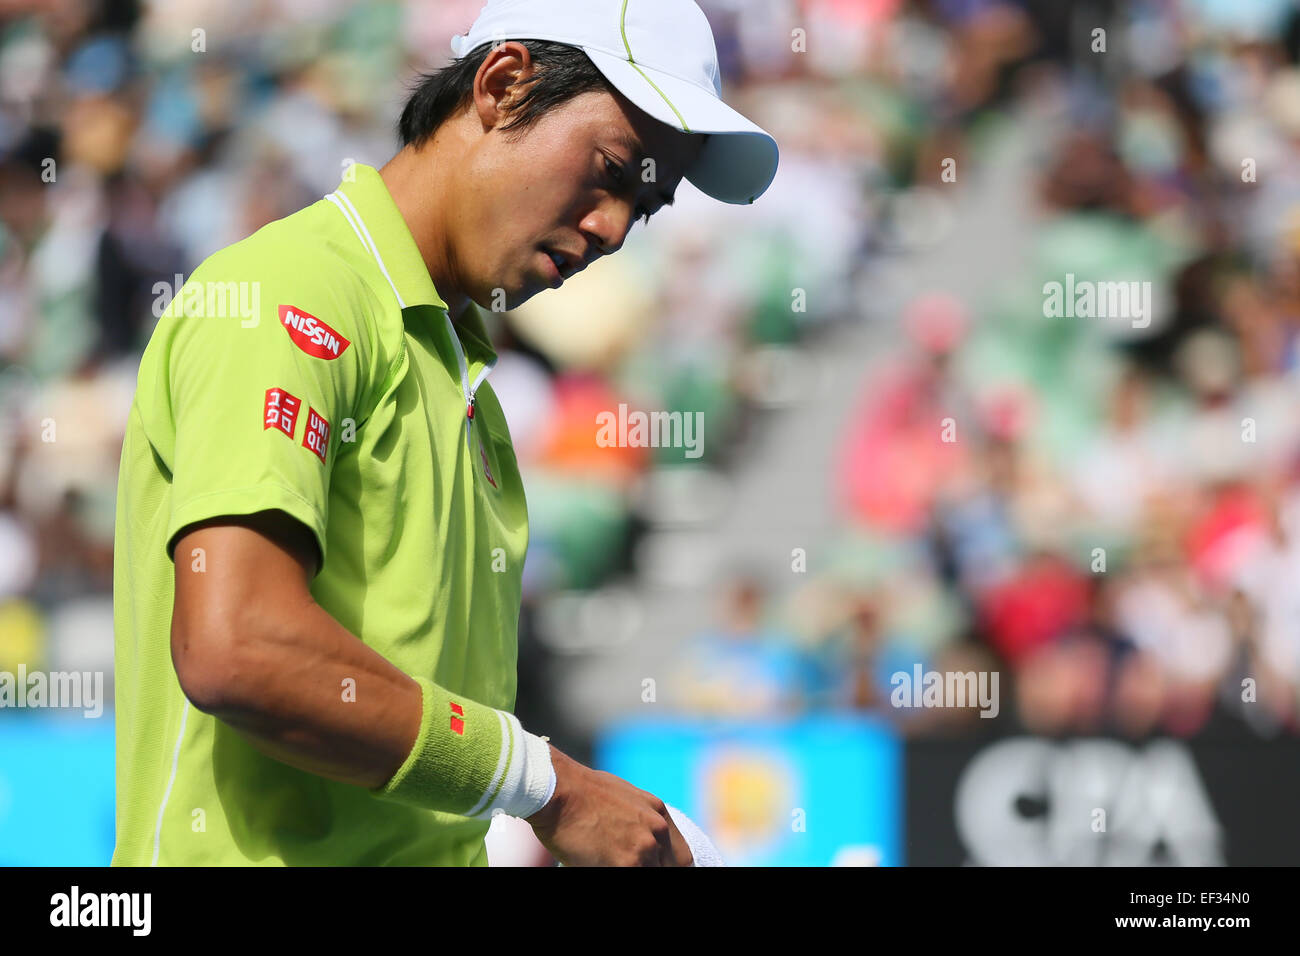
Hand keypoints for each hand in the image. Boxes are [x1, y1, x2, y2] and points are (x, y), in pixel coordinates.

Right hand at [526, 744, 693, 865]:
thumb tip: (634, 839)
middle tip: (627, 864)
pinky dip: (610, 872)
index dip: (667, 866)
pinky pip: (629, 876)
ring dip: (631, 868)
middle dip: (651, 868)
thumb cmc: (580, 791)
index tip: (655, 868)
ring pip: (648, 872)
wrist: (558, 790)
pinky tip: (597, 865)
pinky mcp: (627, 864)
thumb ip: (638, 819)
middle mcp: (657, 830)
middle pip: (668, 868)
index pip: (681, 858)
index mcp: (658, 813)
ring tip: (606, 861)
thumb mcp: (622, 797)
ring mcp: (644, 848)